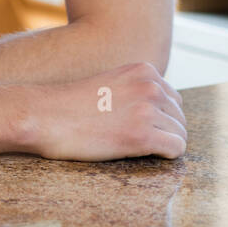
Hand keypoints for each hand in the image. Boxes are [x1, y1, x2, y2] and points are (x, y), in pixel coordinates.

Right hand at [25, 61, 185, 161]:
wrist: (47, 116)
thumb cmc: (73, 105)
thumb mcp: (111, 82)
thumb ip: (136, 88)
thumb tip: (157, 107)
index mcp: (144, 70)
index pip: (173, 98)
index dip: (161, 117)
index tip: (143, 128)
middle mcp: (150, 85)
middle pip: (179, 116)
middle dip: (166, 131)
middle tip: (141, 143)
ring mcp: (147, 109)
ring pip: (180, 133)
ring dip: (165, 144)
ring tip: (139, 149)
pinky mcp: (142, 135)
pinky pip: (175, 149)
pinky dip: (167, 156)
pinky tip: (147, 155)